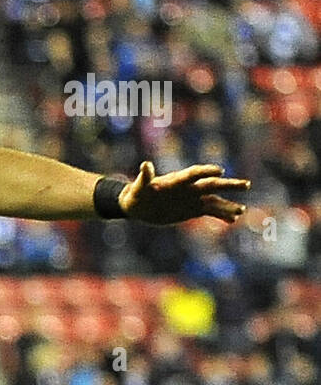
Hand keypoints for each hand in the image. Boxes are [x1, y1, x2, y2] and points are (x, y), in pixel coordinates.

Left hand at [120, 161, 248, 224]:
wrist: (138, 207)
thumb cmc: (136, 194)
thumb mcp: (138, 187)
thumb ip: (144, 177)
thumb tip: (145, 165)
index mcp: (177, 180)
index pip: (194, 173)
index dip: (206, 171)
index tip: (219, 171)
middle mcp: (189, 188)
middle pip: (211, 184)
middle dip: (228, 185)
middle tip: (246, 185)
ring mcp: (192, 198)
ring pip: (214, 199)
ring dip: (227, 204)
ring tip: (241, 210)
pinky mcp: (193, 209)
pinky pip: (210, 211)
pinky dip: (221, 214)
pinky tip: (232, 219)